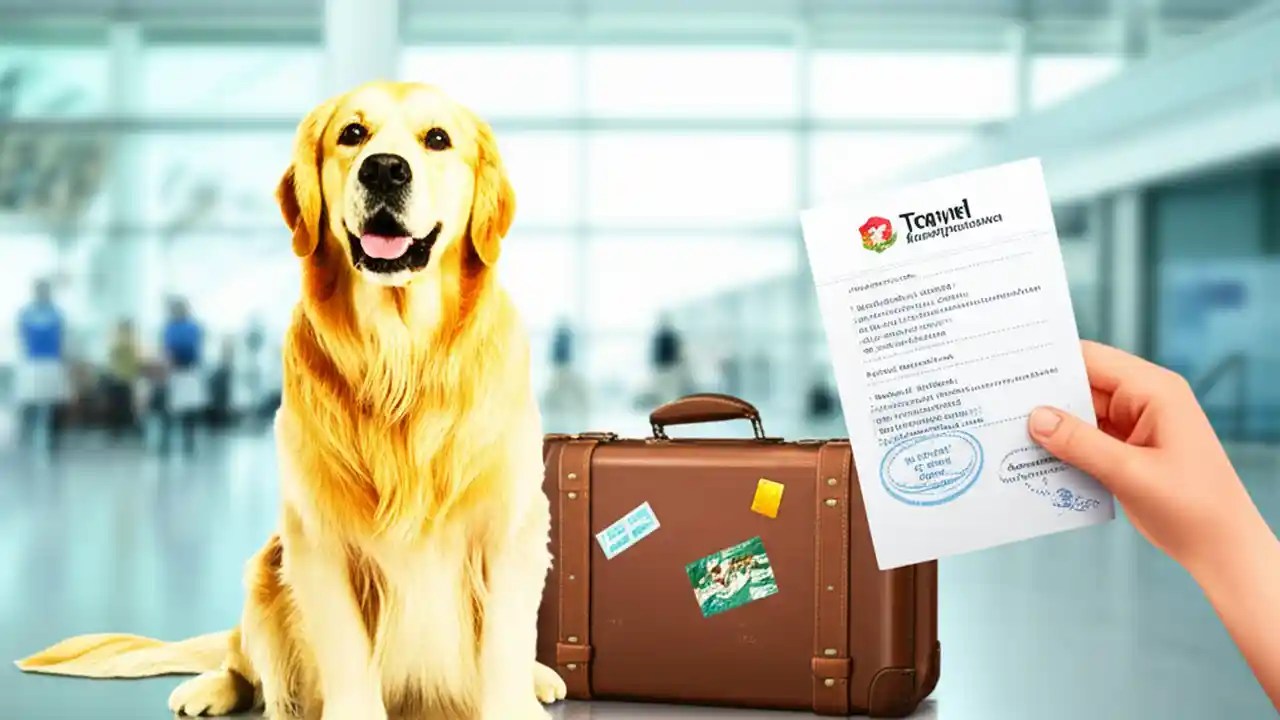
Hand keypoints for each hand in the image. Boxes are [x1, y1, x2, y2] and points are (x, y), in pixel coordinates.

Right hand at [1026, 340, 1264, 574]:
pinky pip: (1087, 438)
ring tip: (1007, 431)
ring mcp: (1136, 425)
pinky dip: (1064, 446)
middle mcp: (1144, 400)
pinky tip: (1034, 456)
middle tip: (997, 404)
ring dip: (1051, 425)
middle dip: (1044, 396)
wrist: (1222, 548)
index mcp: (1153, 390)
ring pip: (1081, 414)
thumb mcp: (1130, 472)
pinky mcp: (1128, 450)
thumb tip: (1036, 418)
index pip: (1092, 359)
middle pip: (1082, 385)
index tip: (1008, 367)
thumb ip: (1080, 443)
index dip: (1051, 360)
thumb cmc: (1191, 506)